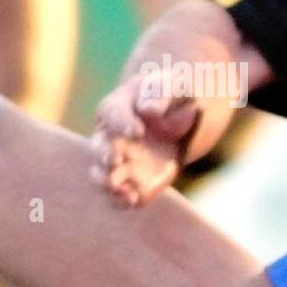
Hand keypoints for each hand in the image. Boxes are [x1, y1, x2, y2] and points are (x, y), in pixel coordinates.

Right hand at [90, 67, 197, 206]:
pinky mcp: (138, 181)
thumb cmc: (176, 94)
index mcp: (117, 108)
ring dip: (107, 183)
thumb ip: (160, 93)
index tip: (138, 132)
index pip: (112, 115)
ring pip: (103, 175)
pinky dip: (125, 199)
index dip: (122, 123)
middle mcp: (112, 137)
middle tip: (115, 160)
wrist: (188, 113)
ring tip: (120, 188)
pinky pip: (124, 193)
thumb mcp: (174, 85)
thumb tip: (149, 110)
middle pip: (98, 147)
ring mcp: (123, 162)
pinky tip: (133, 201)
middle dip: (105, 155)